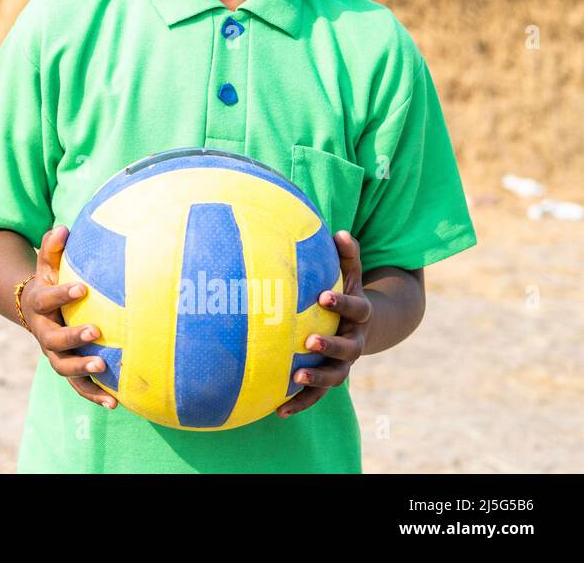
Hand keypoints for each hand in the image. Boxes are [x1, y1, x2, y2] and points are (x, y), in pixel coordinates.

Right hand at [20, 225, 117, 409]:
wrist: (33, 311)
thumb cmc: (49, 282)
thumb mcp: (46, 264)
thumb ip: (52, 248)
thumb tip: (63, 227)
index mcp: (39, 304)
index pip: (47, 299)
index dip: (62, 294)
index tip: (82, 288)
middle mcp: (43, 332)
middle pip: (53, 339)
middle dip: (73, 336)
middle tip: (96, 331)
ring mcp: (54, 353)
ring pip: (63, 367)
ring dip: (83, 369)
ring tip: (104, 368)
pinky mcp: (66, 369)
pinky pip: (78, 385)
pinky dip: (94, 395)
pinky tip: (116, 403)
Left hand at [277, 229, 371, 418]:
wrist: (366, 325)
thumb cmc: (346, 290)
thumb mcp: (350, 272)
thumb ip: (347, 254)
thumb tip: (341, 231)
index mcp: (359, 314)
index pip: (355, 308)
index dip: (341, 303)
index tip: (323, 296)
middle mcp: (355, 342)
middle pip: (348, 349)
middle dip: (330, 346)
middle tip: (308, 342)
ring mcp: (344, 364)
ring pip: (334, 376)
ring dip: (316, 379)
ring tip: (294, 379)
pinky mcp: (329, 379)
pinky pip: (316, 395)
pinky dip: (299, 403)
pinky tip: (277, 411)